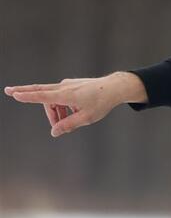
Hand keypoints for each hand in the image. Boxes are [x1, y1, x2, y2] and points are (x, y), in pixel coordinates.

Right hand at [5, 72, 146, 136]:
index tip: (14, 93)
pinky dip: (61, 107)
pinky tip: (71, 114)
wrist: (113, 88)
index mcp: (67, 95)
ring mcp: (67, 85)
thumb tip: (54, 132)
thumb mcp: (86, 118)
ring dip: (54, 112)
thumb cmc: (101, 103)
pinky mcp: (70, 85)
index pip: (43, 95)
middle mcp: (64, 87)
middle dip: (25, 93)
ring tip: (64, 124)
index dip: (27, 96)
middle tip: (11, 93)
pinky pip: (60, 97)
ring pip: (52, 99)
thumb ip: (69, 125)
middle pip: (41, 92)